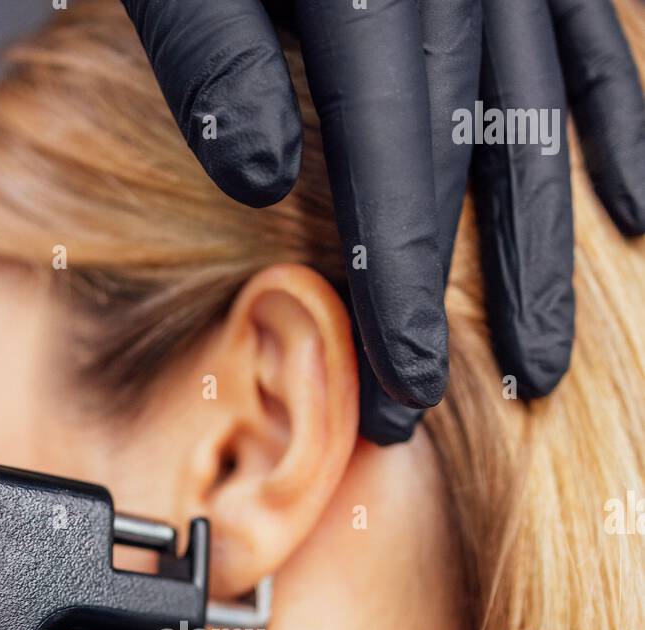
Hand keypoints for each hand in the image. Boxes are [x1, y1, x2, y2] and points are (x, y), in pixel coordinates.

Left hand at [122, 0, 644, 442]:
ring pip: (546, 117)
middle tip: (472, 400)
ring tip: (551, 348)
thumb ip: (218, 52)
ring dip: (550, 243)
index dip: (403, 289)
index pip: (397, 166)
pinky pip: (590, 37)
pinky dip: (616, 120)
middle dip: (476, 297)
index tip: (406, 391)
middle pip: (479, 159)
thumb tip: (272, 181)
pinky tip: (639, 205)